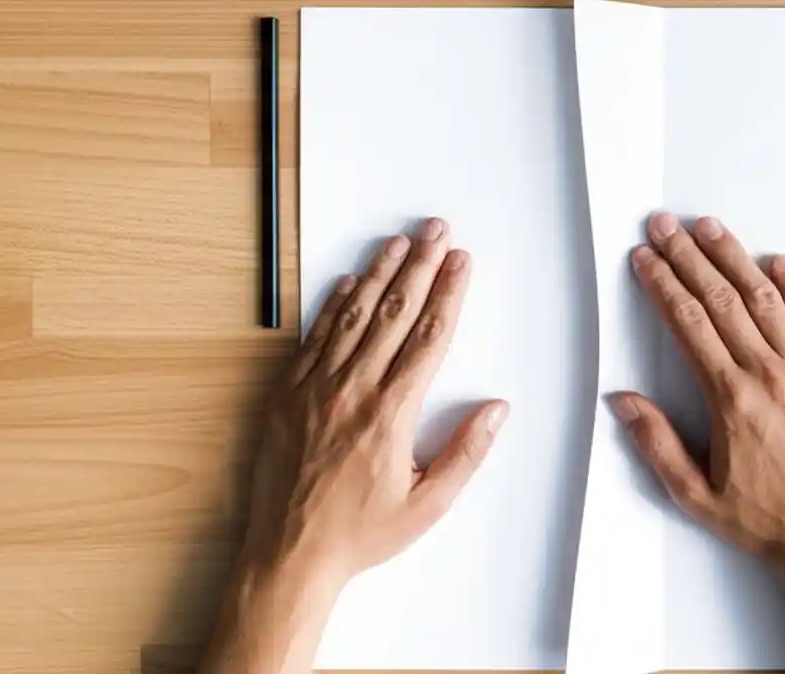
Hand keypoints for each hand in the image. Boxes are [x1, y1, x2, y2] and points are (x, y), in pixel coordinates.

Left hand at [247, 218, 507, 581]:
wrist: (289, 553)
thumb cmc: (359, 532)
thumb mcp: (427, 505)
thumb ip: (466, 453)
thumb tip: (496, 409)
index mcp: (391, 414)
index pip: (429, 338)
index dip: (448, 293)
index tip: (460, 262)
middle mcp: (353, 390)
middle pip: (394, 313)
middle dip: (420, 266)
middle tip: (436, 231)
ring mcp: (316, 388)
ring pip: (353, 316)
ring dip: (379, 274)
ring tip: (398, 243)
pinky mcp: (288, 394)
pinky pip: (314, 337)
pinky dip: (332, 306)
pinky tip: (348, 282)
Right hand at [612, 213, 784, 568]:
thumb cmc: (763, 520)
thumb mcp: (694, 493)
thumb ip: (655, 444)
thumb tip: (622, 400)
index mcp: (731, 400)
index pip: (687, 324)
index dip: (662, 284)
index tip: (645, 259)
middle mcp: (769, 376)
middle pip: (721, 299)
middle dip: (688, 257)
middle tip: (665, 226)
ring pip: (765, 299)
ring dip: (734, 259)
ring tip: (710, 228)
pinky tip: (778, 261)